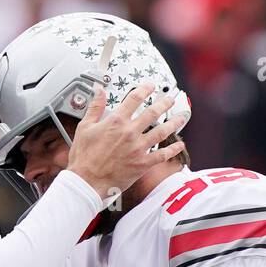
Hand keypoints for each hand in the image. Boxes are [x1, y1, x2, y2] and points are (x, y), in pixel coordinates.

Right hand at [67, 84, 186, 201]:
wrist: (88, 181)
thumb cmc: (84, 157)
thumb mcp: (85, 127)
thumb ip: (94, 107)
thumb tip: (99, 90)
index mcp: (116, 121)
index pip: (134, 99)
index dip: (144, 89)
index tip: (150, 86)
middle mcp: (130, 132)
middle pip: (153, 113)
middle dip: (164, 103)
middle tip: (170, 99)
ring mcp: (138, 148)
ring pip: (162, 131)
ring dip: (174, 123)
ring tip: (181, 117)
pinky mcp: (143, 163)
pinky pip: (162, 155)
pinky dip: (173, 149)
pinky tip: (180, 145)